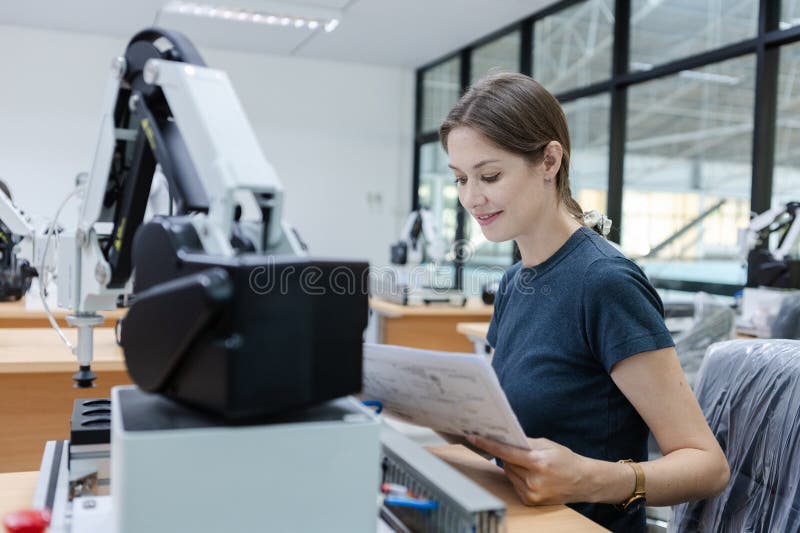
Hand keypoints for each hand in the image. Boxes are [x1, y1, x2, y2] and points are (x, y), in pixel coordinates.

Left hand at [466, 435, 591, 504]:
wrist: (583, 481)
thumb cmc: (565, 460)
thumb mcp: (547, 445)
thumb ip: (525, 443)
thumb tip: (503, 439)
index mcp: (538, 463)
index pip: (506, 453)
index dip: (488, 444)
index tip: (473, 438)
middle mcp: (533, 480)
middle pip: (506, 462)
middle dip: (508, 455)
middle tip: (520, 451)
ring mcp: (531, 493)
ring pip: (508, 473)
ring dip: (513, 466)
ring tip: (530, 465)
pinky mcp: (530, 501)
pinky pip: (514, 484)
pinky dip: (518, 477)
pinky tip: (532, 476)